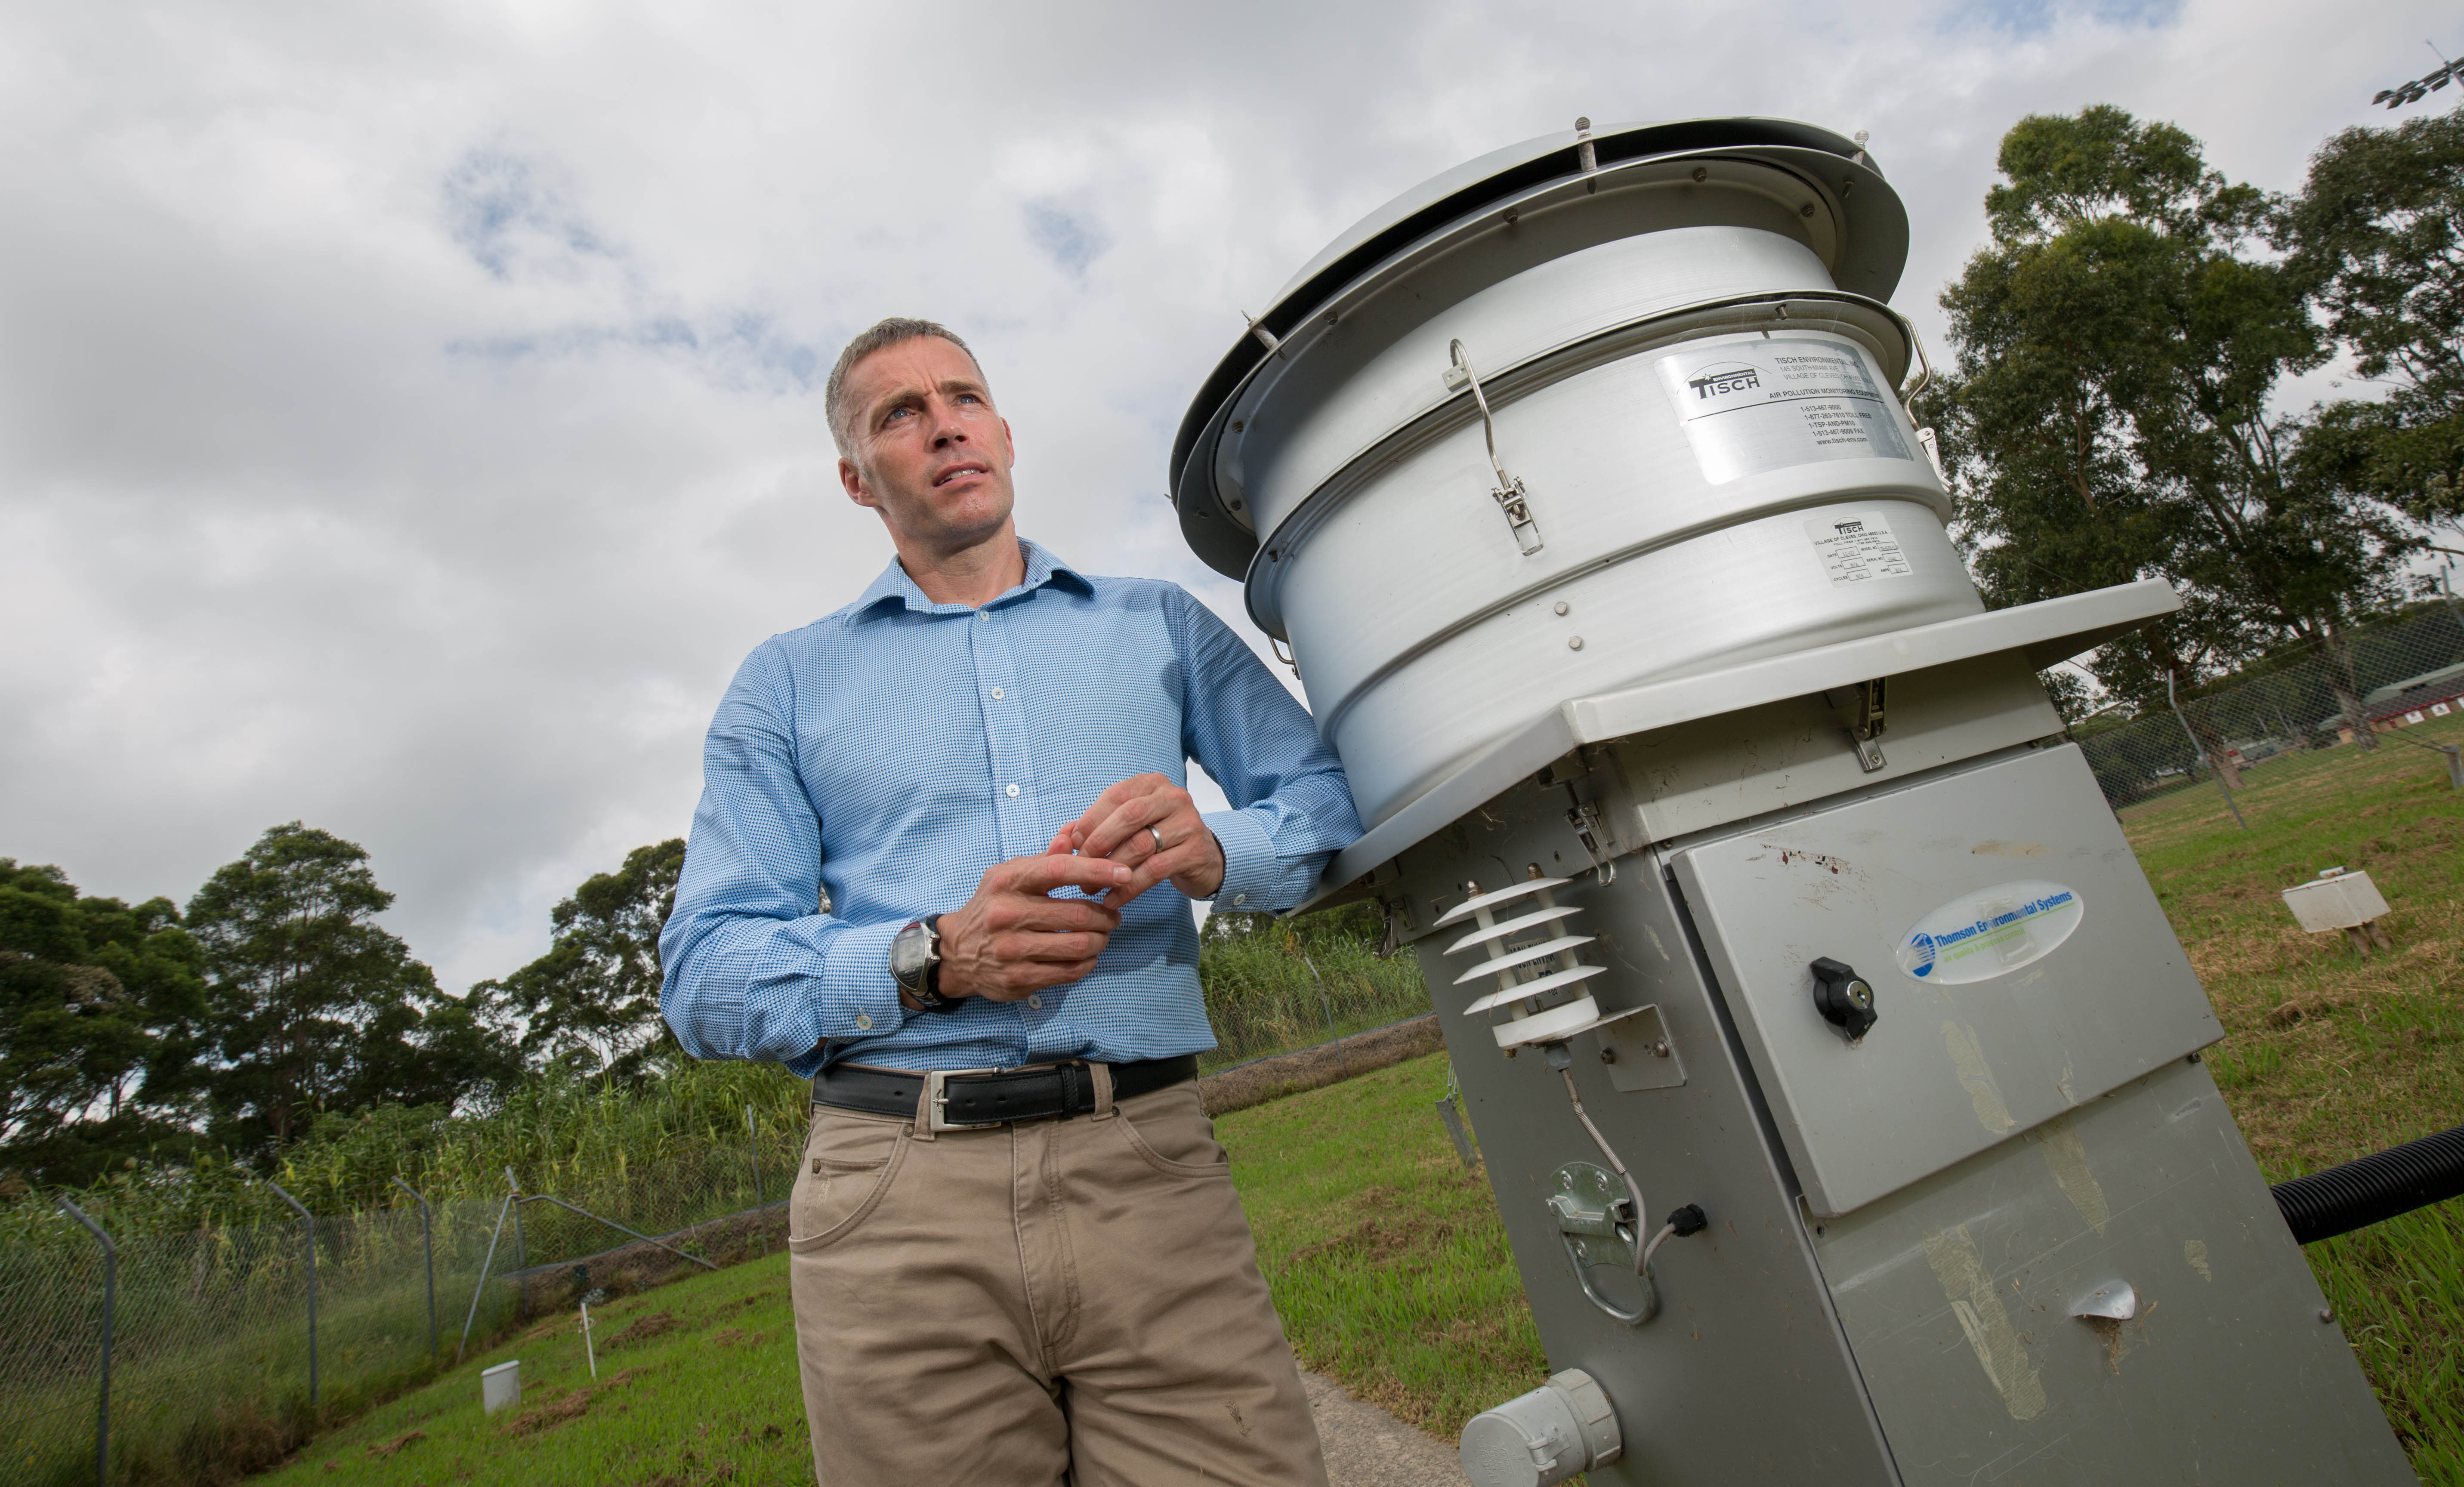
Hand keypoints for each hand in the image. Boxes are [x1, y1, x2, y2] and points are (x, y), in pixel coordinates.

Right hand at [933, 829, 1128, 1002]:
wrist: (956, 951)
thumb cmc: (994, 906)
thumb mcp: (1010, 875)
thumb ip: (1045, 858)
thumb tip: (1073, 833)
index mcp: (1006, 882)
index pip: (1059, 870)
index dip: (1097, 870)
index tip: (1125, 873)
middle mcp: (1006, 914)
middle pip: (1076, 913)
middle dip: (1106, 915)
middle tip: (1113, 915)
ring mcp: (1010, 950)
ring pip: (1077, 945)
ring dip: (1100, 940)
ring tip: (1102, 935)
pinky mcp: (1016, 978)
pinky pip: (1068, 972)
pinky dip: (1087, 963)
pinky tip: (1087, 956)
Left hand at [1064, 773, 1225, 909]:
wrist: (1204, 858)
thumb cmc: (1158, 838)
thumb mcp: (1132, 825)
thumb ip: (1100, 825)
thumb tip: (1064, 836)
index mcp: (1152, 784)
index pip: (1116, 795)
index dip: (1090, 819)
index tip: (1072, 844)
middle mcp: (1173, 797)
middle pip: (1128, 816)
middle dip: (1099, 843)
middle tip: (1080, 868)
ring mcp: (1188, 823)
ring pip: (1141, 845)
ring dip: (1111, 870)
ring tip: (1092, 888)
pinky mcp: (1195, 851)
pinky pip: (1155, 870)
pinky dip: (1129, 888)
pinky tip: (1113, 900)